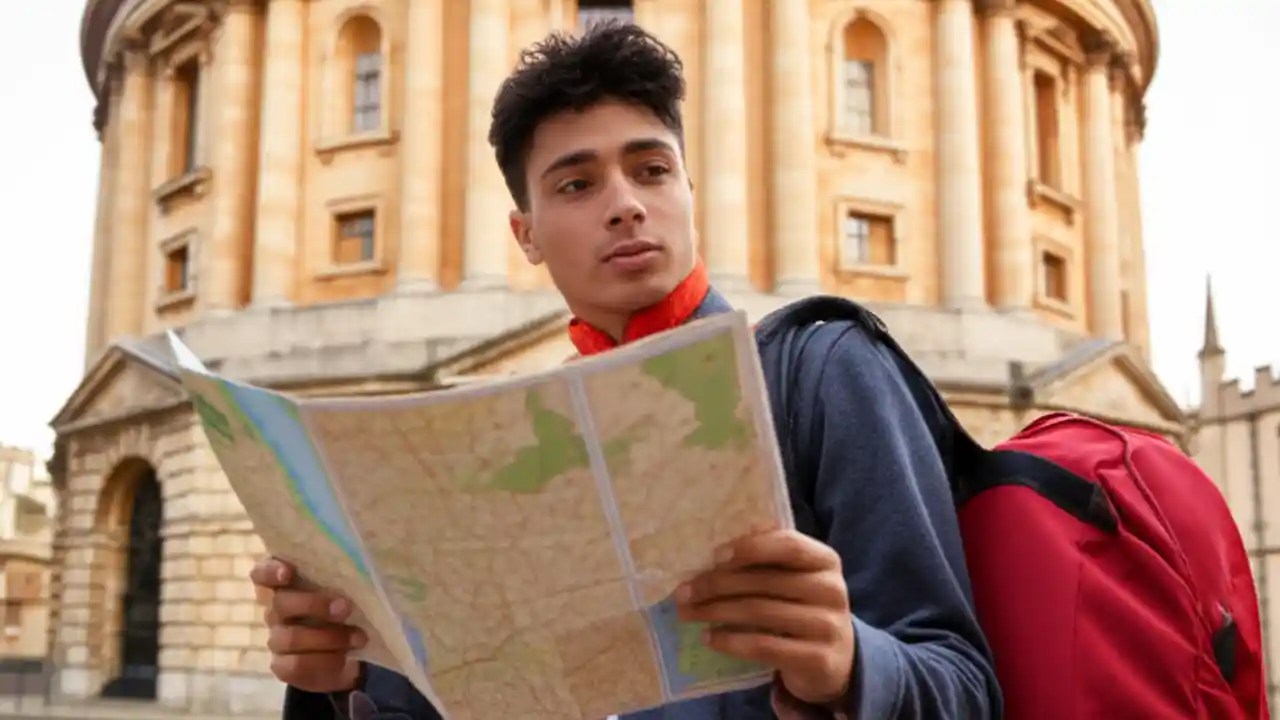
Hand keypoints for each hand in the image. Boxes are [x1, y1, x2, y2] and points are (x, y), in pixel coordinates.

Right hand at [250, 556, 366, 692]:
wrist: (346, 654)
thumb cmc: (342, 610)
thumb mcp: (343, 591)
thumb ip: (341, 579)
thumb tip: (360, 567)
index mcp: (285, 586)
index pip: (262, 573)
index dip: (270, 571)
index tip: (288, 572)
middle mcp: (275, 610)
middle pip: (280, 604)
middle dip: (314, 605)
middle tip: (345, 608)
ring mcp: (277, 639)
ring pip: (291, 638)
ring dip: (329, 638)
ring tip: (358, 637)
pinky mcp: (282, 666)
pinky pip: (297, 665)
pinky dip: (325, 661)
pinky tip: (344, 658)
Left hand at [674, 529, 854, 705]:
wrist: (836, 660)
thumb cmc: (804, 608)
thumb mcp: (796, 579)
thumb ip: (769, 561)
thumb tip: (716, 550)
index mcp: (825, 561)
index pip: (788, 545)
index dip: (750, 548)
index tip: (714, 556)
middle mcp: (831, 590)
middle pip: (765, 581)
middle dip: (717, 585)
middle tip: (683, 591)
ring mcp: (827, 626)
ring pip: (759, 612)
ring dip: (715, 612)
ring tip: (687, 613)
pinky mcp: (817, 658)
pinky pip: (764, 646)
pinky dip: (730, 642)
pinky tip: (709, 638)